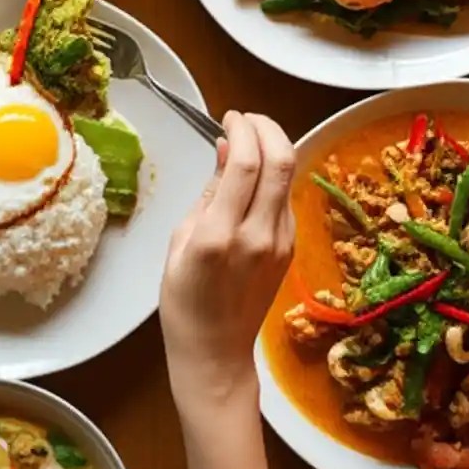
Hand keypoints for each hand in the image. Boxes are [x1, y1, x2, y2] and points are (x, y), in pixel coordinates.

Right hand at [159, 111, 295, 382]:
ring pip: (289, 177)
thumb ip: (207, 194)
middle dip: (267, 127)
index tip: (229, 117)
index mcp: (220, 234)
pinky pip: (285, 199)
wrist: (215, 350)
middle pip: (281, 161)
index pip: (246, 164)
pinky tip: (254, 177)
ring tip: (249, 141)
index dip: (242, 129)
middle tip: (246, 119)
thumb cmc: (183, 301)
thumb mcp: (179, 241)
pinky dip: (273, 176)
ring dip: (274, 148)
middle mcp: (258, 235)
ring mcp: (280, 242)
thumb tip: (227, 152)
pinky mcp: (290, 248)